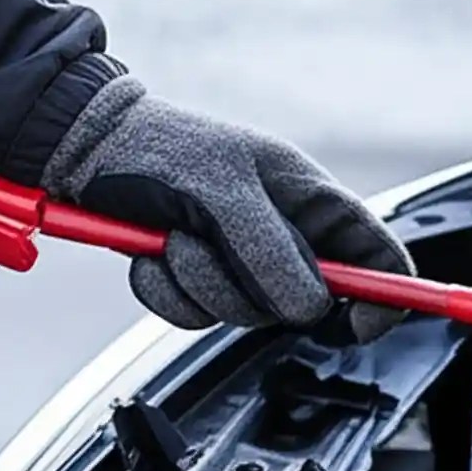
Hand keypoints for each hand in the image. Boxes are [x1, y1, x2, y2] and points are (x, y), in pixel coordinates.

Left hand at [41, 78, 414, 342]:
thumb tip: (310, 310)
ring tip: (175, 235)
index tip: (356, 324)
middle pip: (307, 305)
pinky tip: (153, 252)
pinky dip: (166, 292)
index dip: (385, 298)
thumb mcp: (225, 191)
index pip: (381, 260)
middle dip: (252, 287)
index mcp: (315, 203)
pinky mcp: (201, 282)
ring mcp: (245, 264)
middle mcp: (288, 238)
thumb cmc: (163, 147)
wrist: (86, 149)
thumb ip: (273, 253)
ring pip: (244, 316)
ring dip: (199, 284)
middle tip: (216, 245)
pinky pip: (196, 318)